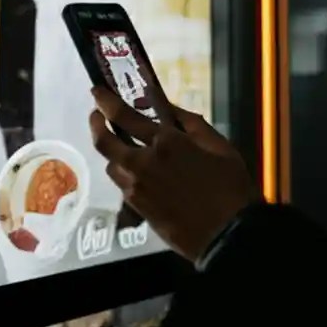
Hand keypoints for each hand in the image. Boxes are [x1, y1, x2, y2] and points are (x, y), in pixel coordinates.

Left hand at [88, 87, 259, 261]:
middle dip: (95, 124)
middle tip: (96, 115)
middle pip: (103, 140)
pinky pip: (122, 184)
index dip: (105, 100)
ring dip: (114, 154)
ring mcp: (135, 187)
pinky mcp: (136, 207)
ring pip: (111, 164)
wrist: (228, 234)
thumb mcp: (219, 146)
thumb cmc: (230, 187)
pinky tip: (140, 175)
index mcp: (165, 142)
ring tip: (123, 148)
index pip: (123, 115)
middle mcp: (142, 162)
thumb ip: (190, 123)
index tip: (96, 91)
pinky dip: (126, 174)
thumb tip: (167, 106)